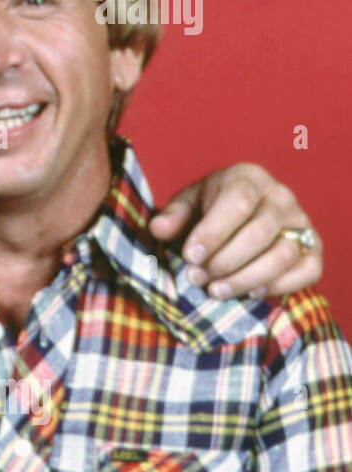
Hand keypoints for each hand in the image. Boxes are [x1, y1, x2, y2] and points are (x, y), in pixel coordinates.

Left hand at [149, 164, 321, 299]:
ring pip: (283, 254)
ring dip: (246, 278)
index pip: (237, 202)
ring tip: (215, 290)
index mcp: (247, 177)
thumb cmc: (209, 209)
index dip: (213, 232)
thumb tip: (157, 228)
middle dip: (224, 261)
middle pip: (259, 233)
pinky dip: (279, 286)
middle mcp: (281, 197)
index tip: (190, 256)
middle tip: (196, 278)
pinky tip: (249, 293)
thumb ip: (173, 216)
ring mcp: (301, 223)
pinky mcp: (313, 248)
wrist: (240, 216)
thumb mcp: (187, 205)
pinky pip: (307, 271)